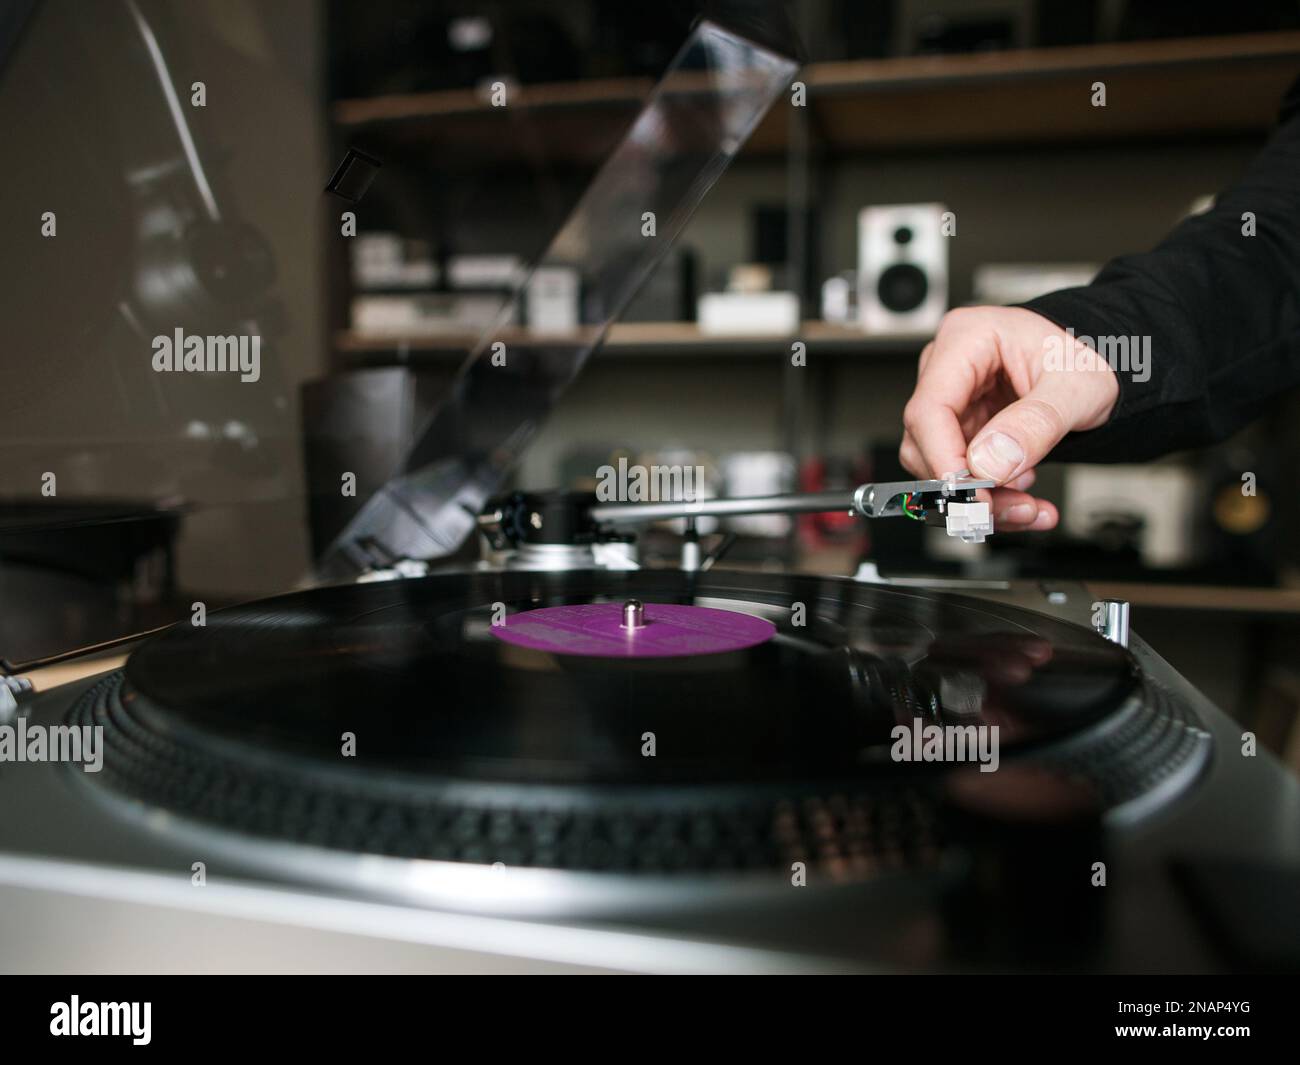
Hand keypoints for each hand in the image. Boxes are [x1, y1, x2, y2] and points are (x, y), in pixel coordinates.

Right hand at [899, 307, 1118, 530]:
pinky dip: (993, 497)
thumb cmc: (1089, 356)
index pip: (929, 409)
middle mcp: (950, 370)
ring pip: (942, 467)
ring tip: (1028, 508)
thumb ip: (1034, 423)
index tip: (972, 494)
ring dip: (983, 499)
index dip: (943, 458)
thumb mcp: (1076, 386)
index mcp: (967, 339)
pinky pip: (964, 474)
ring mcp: (955, 402)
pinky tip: (1025, 503)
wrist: (1102, 363)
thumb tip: (987, 463)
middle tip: (1013, 507)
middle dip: (969, 487)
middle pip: (928, 443)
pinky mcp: (965, 430)